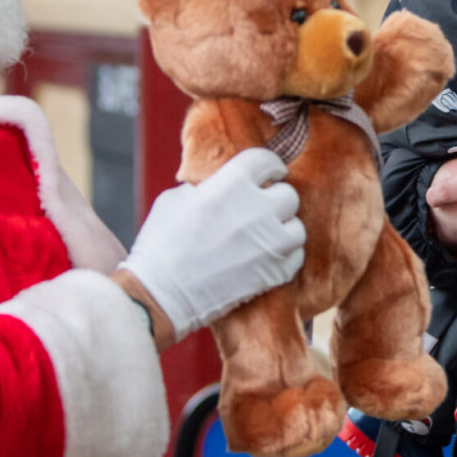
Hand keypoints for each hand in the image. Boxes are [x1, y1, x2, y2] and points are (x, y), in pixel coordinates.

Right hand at [121, 149, 305, 338]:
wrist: (159, 295)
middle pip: (288, 194)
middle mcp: (256, 211)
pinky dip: (285, 256)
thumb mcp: (175, 200)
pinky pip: (295, 257)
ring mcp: (268, 244)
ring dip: (284, 229)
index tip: (269, 172)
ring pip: (297, 227)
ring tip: (266, 235)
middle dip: (276, 199)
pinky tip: (268, 257)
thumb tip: (221, 184)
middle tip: (262, 208)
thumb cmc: (160, 246)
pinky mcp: (273, 273)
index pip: (266, 161)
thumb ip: (206, 187)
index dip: (269, 165)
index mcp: (230, 185)